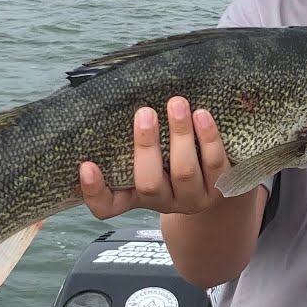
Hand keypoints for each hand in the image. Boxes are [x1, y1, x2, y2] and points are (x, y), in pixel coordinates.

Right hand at [79, 96, 232, 218]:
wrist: (216, 173)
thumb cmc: (169, 156)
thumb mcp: (147, 153)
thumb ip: (129, 138)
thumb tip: (113, 100)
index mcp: (135, 196)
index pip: (106, 206)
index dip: (94, 191)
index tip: (86, 165)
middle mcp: (162, 201)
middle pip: (148, 184)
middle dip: (146, 146)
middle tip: (144, 112)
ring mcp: (193, 198)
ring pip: (185, 172)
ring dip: (180, 135)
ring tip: (176, 103)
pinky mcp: (220, 187)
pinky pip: (215, 164)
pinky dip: (208, 138)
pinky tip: (202, 115)